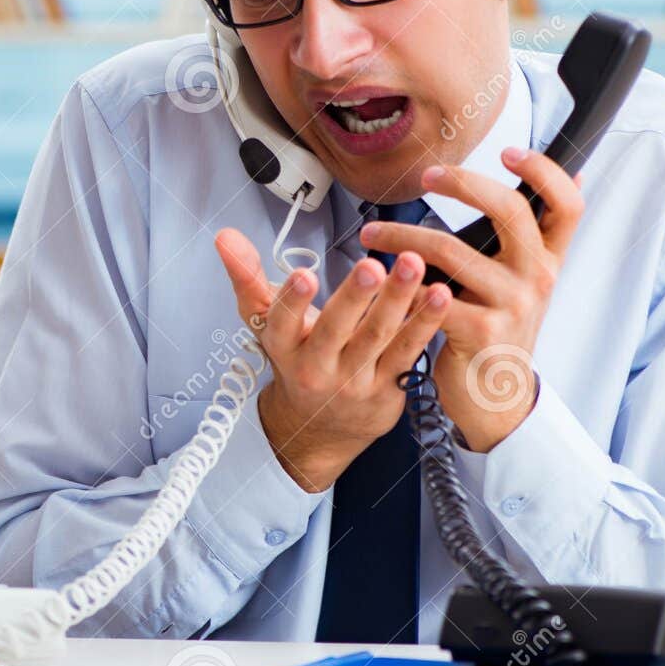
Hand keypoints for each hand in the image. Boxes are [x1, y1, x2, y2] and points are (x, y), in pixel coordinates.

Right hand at [215, 228, 449, 491]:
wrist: (319, 429)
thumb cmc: (296, 360)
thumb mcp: (266, 323)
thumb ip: (247, 276)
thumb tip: (225, 236)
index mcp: (284, 347)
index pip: (282, 322)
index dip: (292, 300)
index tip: (303, 275)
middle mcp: (317, 368)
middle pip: (335, 331)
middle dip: (354, 298)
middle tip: (371, 266)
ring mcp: (355, 381)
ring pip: (377, 338)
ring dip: (398, 301)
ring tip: (414, 266)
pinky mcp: (388, 389)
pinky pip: (408, 353)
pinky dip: (424, 323)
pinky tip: (439, 295)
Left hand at [359, 147, 583, 451]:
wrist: (494, 396)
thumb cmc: (497, 328)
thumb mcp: (521, 280)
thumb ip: (527, 235)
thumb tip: (559, 173)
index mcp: (549, 260)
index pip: (568, 205)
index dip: (545, 171)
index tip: (510, 150)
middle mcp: (538, 278)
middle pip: (510, 210)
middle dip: (462, 183)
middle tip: (426, 175)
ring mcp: (512, 305)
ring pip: (451, 249)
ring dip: (403, 236)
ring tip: (372, 233)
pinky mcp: (480, 332)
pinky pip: (429, 295)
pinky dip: (396, 283)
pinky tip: (375, 277)